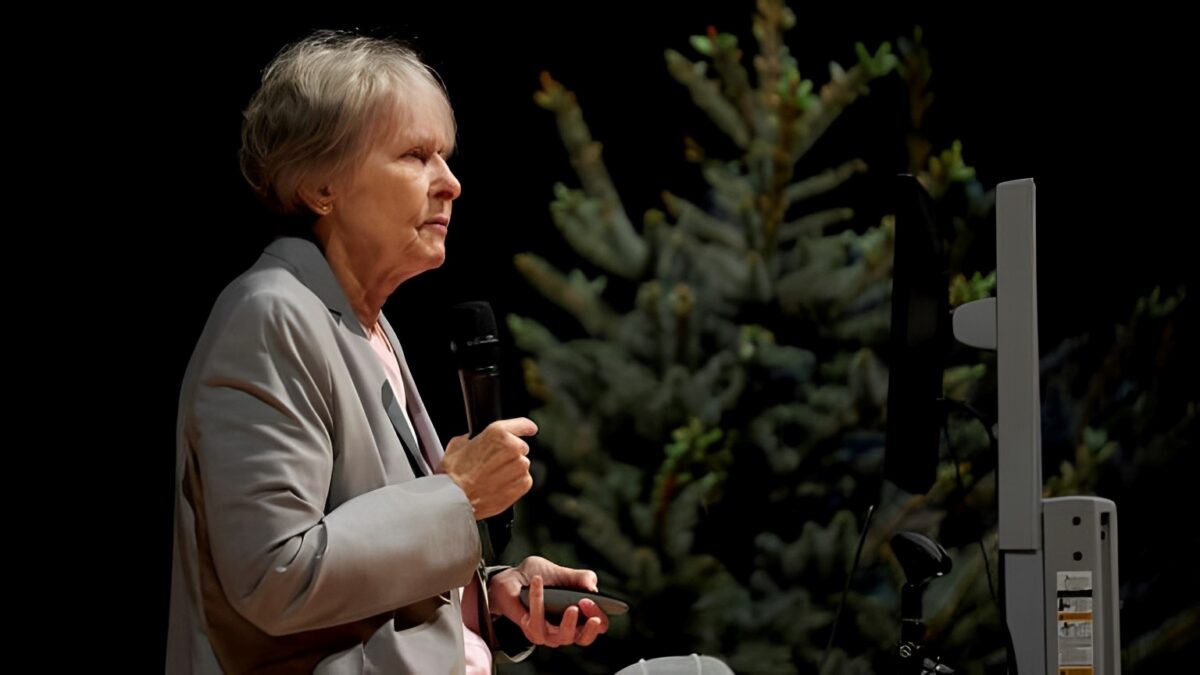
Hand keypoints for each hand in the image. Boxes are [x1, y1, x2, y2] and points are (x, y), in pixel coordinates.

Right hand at [439, 418, 536, 519]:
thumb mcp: (458, 445)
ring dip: (512, 470)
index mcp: (496, 434)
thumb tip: (477, 440)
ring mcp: (518, 467)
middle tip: (492, 465)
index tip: (530, 430)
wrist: (454, 499)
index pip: (522, 425)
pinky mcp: (522, 485)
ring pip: (522, 465)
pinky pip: (524, 480)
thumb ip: (474, 438)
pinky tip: (498, 486)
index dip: (526, 427)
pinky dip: (514, 483)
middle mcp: (511, 448)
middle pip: (521, 448)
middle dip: (510, 455)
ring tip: (493, 478)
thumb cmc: (453, 474)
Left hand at [488, 556, 609, 646]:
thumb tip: (593, 587)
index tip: (595, 602)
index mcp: (581, 616)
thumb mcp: (563, 572)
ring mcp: (549, 634)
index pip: (598, 626)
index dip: (599, 618)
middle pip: (584, 638)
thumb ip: (580, 578)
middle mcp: (567, 629)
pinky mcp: (531, 631)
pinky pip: (537, 620)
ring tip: (571, 607)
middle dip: (589, 627)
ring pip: (562, 637)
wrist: (513, 577)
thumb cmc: (542, 577)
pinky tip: (537, 581)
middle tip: (585, 606)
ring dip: (568, 623)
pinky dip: (538, 598)